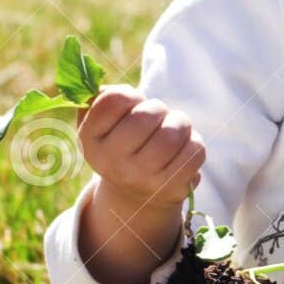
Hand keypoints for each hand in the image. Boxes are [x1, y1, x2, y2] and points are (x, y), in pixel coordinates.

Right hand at [76, 86, 205, 211]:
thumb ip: (98, 99)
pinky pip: (194, 151)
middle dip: (159, 108)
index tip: (134, 103)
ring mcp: (142, 178)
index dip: (131, 94)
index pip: (114, 100)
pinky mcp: (171, 187)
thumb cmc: (121, 145)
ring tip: (175, 127)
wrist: (136, 195)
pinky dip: (194, 142)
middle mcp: (112, 162)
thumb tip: (105, 88)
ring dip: (180, 123)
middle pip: (146, 116)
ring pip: (173, 133)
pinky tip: (183, 148)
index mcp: (90, 140)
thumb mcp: (100, 124)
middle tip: (158, 115)